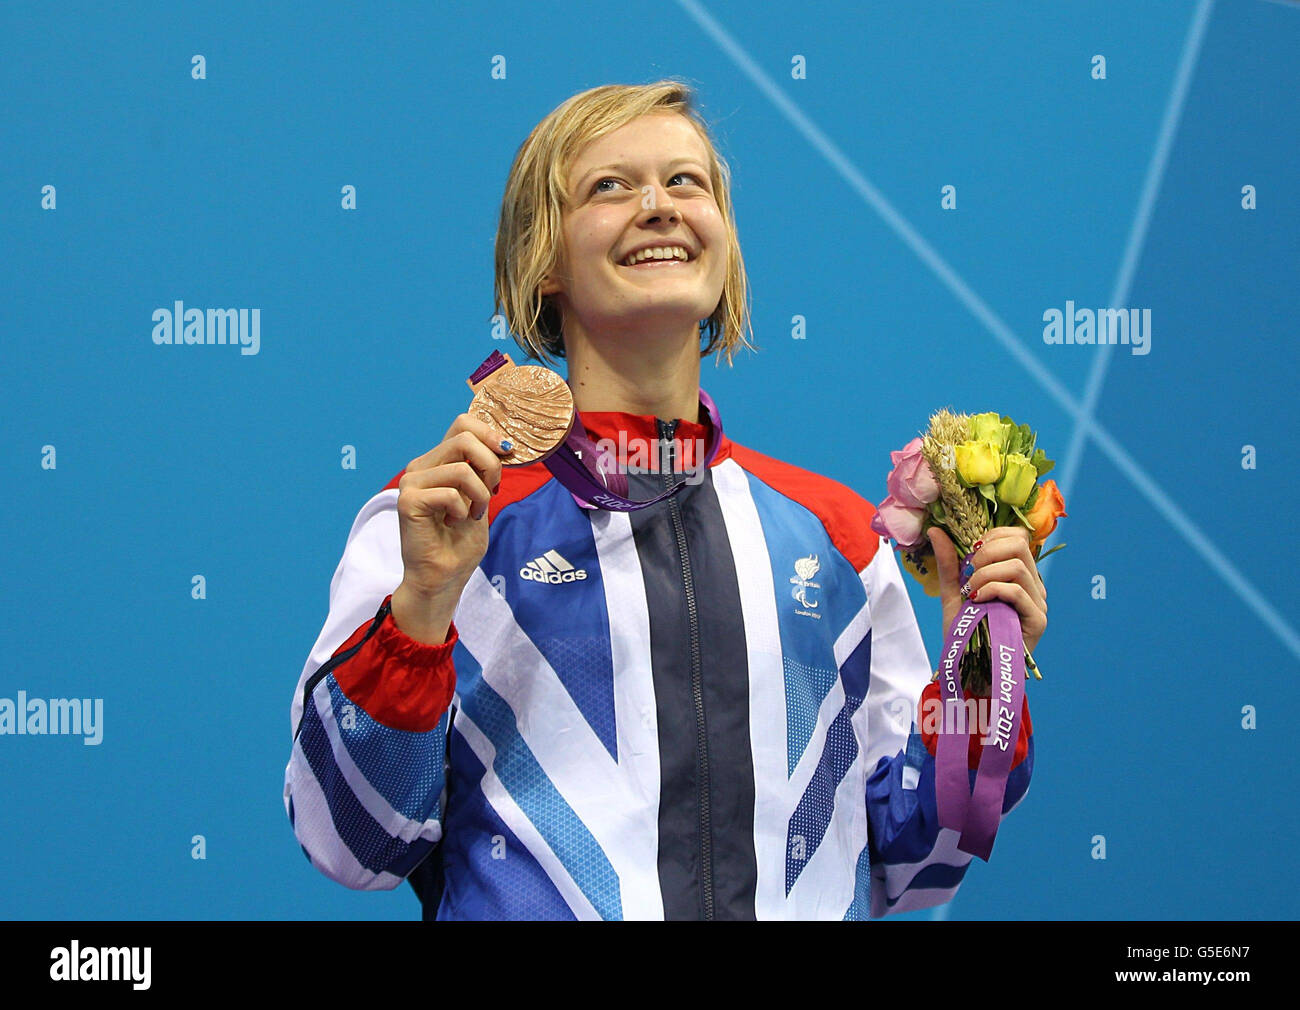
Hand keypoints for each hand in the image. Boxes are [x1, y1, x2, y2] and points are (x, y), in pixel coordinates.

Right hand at [391, 413, 512, 642]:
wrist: (444, 577)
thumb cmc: (460, 542)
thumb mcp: (481, 497)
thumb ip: (484, 470)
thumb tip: (504, 444)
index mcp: (437, 461)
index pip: (463, 423)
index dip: (490, 434)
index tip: (505, 457)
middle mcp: (421, 466)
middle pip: (465, 438)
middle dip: (491, 466)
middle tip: (490, 493)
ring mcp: (411, 482)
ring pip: (462, 468)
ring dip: (479, 496)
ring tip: (471, 515)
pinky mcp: (408, 501)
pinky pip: (451, 493)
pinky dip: (463, 510)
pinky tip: (454, 523)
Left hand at [929, 526, 1047, 654]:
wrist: (969, 667)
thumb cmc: (965, 632)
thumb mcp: (953, 592)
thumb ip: (948, 563)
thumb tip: (935, 529)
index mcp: (1018, 574)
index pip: (1017, 536)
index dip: (992, 536)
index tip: (970, 553)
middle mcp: (1033, 584)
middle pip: (1019, 544)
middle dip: (986, 553)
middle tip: (968, 574)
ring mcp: (1038, 602)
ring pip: (1017, 566)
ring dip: (985, 574)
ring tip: (970, 593)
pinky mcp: (1038, 619)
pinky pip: (1018, 591)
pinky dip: (992, 590)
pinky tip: (978, 601)